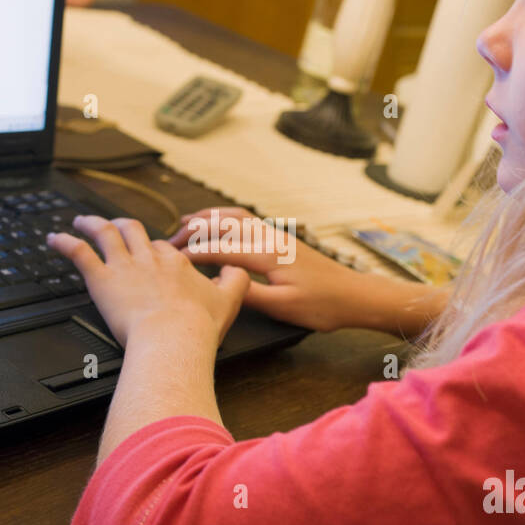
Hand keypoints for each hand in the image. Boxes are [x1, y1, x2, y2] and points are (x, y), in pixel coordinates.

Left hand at [46, 214, 250, 346]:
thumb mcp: (229, 301)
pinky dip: (65, 242)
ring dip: (91, 224)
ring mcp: (124, 266)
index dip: (156, 251)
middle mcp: (149, 258)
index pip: (163, 249)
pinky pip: (79, 253)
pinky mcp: (102, 279)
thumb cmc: (197, 326)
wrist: (174, 337)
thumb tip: (239, 269)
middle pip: (134, 232)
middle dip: (124, 226)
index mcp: (176, 263)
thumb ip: (235, 282)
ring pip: (105, 234)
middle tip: (117, 226)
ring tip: (81, 221)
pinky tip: (54, 239)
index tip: (153, 256)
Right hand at [166, 206, 371, 332]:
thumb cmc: (324, 304)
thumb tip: (218, 285)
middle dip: (193, 230)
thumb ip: (249, 294)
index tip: (171, 260)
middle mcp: (270, 237)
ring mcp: (276, 235)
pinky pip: (246, 220)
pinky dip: (224, 218)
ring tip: (185, 224)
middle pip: (223, 224)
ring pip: (235, 217)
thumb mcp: (283, 307)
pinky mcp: (281, 239)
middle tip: (170, 242)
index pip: (220, 248)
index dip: (193, 253)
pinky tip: (217, 225)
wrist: (354, 295)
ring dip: (208, 218)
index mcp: (268, 254)